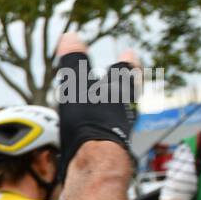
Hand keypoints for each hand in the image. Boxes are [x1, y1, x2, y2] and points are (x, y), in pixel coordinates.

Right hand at [53, 33, 135, 181]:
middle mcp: (124, 112)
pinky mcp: (109, 152)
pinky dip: (102, 130)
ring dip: (113, 110)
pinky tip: (93, 135)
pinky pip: (107, 135)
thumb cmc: (89, 122)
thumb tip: (70, 35)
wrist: (95, 164)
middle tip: (127, 79)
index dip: (127, 62)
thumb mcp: (76, 85)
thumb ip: (74, 62)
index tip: (130, 53)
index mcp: (117, 93)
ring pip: (119, 116)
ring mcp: (118, 134)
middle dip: (125, 87)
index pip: (125, 72)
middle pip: (128, 96)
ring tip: (105, 107)